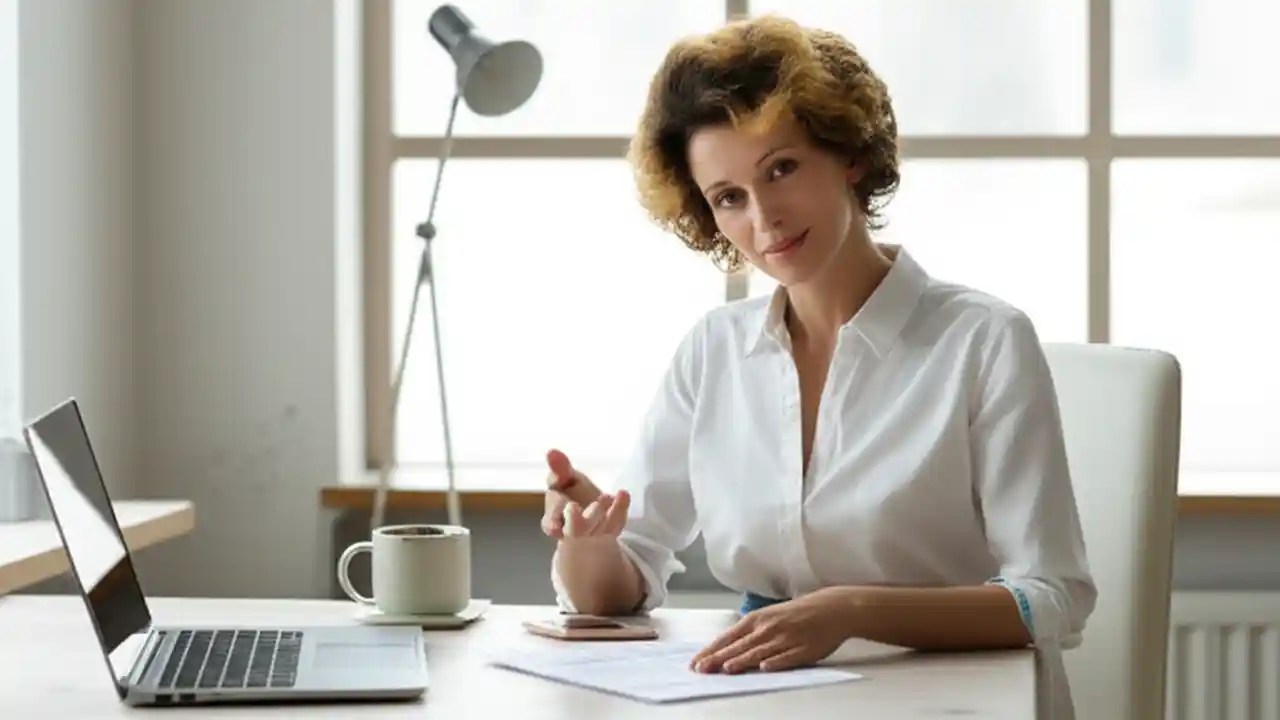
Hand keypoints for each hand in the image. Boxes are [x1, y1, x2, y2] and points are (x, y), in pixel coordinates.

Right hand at [541, 449, 628, 540]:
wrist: (590, 515)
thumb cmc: (571, 494)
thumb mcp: (563, 480)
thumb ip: (559, 469)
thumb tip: (551, 451)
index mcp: (553, 522)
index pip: (551, 524)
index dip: (556, 519)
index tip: (567, 505)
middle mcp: (573, 531)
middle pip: (575, 530)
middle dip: (577, 520)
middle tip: (578, 506)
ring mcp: (594, 533)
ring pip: (597, 529)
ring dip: (602, 511)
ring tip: (607, 495)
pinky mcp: (612, 530)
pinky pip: (617, 522)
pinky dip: (620, 508)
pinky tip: (622, 493)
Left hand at [690, 588, 852, 673]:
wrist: (830, 608)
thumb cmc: (796, 614)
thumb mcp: (768, 616)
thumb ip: (749, 632)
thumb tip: (725, 647)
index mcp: (757, 619)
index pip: (728, 637)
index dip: (711, 651)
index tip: (695, 662)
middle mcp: (768, 628)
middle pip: (739, 646)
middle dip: (719, 659)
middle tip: (702, 670)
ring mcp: (786, 638)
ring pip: (760, 652)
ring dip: (743, 660)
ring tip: (727, 669)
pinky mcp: (804, 649)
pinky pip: (788, 657)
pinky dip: (776, 662)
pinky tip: (766, 668)